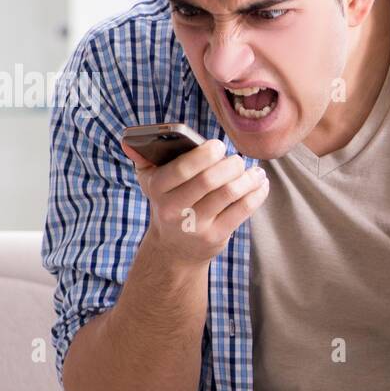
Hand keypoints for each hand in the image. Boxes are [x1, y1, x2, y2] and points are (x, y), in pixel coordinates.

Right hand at [119, 136, 268, 266]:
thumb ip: (144, 158)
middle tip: (238, 159)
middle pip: (209, 180)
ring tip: (255, 171)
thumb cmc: (168, 202)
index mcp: (157, 189)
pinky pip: (242, 210)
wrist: (174, 249)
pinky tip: (261, 184)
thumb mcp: (150, 183)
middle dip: (230, 164)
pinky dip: (256, 194)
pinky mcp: (215, 236)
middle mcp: (174, 209)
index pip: (181, 168)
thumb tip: (129, 141)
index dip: (204, 154)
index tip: (219, 145)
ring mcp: (195, 225)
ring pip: (229, 194)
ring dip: (247, 179)